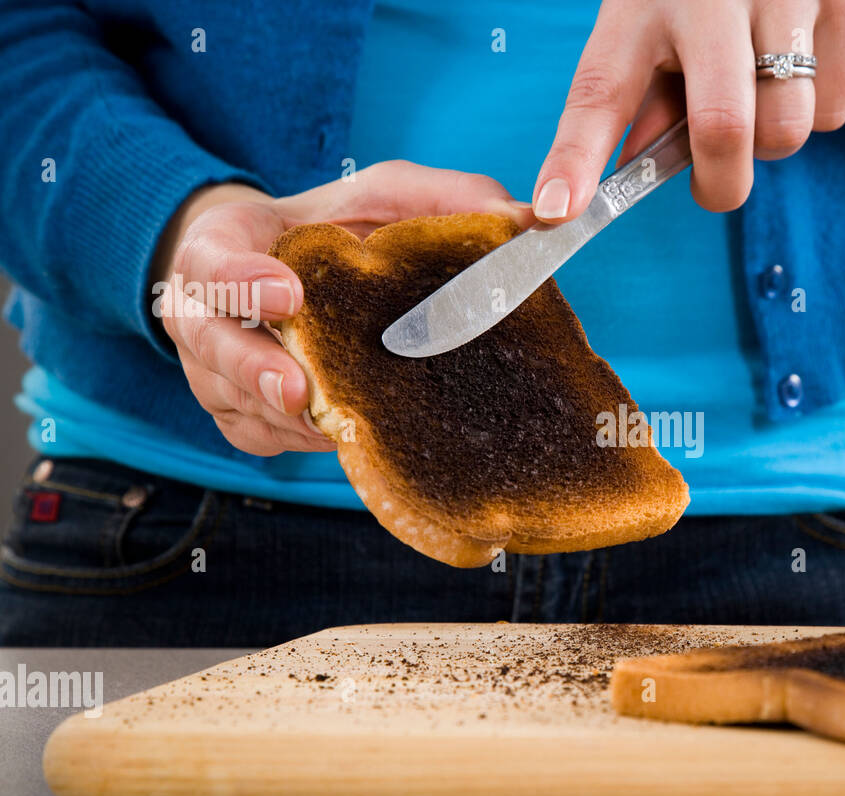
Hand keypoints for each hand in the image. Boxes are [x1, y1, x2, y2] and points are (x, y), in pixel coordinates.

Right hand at [152, 164, 534, 455]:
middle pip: (212, 346)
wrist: (290, 270)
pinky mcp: (239, 415)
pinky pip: (260, 440)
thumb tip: (531, 220)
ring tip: (341, 423)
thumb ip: (446, 199)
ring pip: (239, 404)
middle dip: (253, 370)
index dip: (242, 281)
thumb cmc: (336, 230)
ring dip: (287, 419)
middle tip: (302, 389)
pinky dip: (298, 442)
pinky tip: (343, 436)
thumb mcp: (385, 196)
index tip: (289, 294)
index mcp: (226, 244)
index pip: (211, 261)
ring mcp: (215, 370)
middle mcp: (206, 312)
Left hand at [532, 0, 844, 221]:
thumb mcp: (660, 30)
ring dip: (773, 141)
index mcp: (641, 2)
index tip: (558, 212)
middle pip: (721, 128)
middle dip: (721, 182)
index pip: (601, 91)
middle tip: (716, 183)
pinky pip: (836, 109)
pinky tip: (807, 68)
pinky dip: (822, 110)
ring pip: (785, 130)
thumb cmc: (708, 3)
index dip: (576, 159)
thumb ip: (649, 102)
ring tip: (765, 96)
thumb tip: (637, 173)